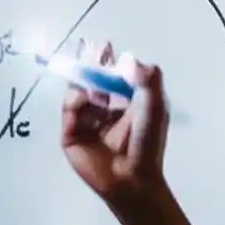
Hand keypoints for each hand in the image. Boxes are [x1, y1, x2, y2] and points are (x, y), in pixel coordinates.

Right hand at [60, 39, 169, 205]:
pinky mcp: (71, 134)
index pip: (113, 75)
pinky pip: (69, 110)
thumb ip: (149, 81)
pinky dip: (75, 98)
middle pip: (93, 80)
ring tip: (89, 72)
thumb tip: (132, 58)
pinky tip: (85, 94)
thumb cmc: (147, 143)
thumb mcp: (155, 107)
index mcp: (127, 101)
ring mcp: (87, 121)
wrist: (132, 178)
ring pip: (79, 92)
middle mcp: (106, 108)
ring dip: (84, 80)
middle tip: (89, 49)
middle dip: (90, 63)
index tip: (106, 46)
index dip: (108, 60)